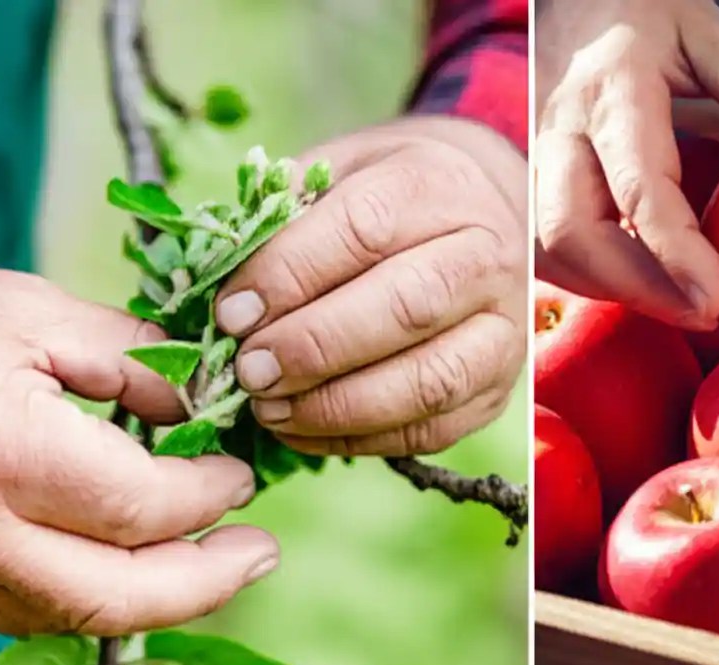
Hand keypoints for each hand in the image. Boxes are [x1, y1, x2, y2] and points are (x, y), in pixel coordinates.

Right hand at [0, 246, 277, 635]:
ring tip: (210, 560)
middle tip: (259, 553)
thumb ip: (133, 360)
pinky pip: (21, 609)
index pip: (139, 506)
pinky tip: (129, 562)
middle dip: (205, 583)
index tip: (241, 475)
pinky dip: (88, 592)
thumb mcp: (31, 309)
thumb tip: (202, 409)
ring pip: (69, 615)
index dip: (207, 496)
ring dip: (154, 596)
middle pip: (113, 595)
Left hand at [213, 115, 525, 455]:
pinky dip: (360, 438)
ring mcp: (503, 331)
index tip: (230, 313)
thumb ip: (284, 215)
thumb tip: (215, 277)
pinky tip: (302, 430)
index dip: (290, 275)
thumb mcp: (337, 173)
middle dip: (314, 347)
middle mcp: (488, 257)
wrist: (482, 219)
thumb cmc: (387, 198)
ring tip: (269, 409)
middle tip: (247, 371)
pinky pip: (432, 428)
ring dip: (337, 404)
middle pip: (406, 307)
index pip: (364, 229)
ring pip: (428, 379)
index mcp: (440, 186)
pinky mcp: (497, 391)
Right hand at [534, 0, 718, 329]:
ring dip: (610, 288)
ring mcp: (537, 162)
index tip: (715, 298)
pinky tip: (646, 283)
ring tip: (678, 304)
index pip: (636, 184)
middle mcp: (560, 132)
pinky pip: (550, 248)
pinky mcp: (532, 184)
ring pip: (549, 251)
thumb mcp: (698, 26)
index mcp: (610, 91)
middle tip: (702, 314)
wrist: (569, 2)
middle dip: (633, 287)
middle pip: (569, 234)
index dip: (673, 251)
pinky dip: (596, 276)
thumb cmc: (637, 14)